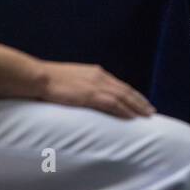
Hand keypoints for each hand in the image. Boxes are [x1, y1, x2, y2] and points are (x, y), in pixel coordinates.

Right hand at [37, 62, 154, 118]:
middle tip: (151, 111)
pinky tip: (132, 117)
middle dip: (140, 101)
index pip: (119, 85)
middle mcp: (99, 76)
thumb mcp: (70, 80)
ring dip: (137, 107)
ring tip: (147, 116)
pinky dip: (124, 110)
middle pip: (126, 90)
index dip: (132, 94)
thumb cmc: (48, 80)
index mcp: (95, 72)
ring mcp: (95, 85)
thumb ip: (81, 87)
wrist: (37, 77)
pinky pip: (113, 103)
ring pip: (123, 97)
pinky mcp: (90, 95)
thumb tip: (84, 97)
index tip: (141, 101)